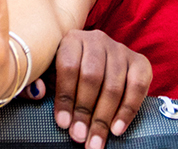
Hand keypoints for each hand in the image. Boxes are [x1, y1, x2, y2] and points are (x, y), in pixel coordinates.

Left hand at [49, 29, 149, 148]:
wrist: (94, 59)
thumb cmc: (67, 72)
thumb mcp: (49, 72)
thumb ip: (38, 80)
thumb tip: (37, 92)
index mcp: (72, 39)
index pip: (69, 66)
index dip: (65, 96)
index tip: (63, 123)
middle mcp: (97, 39)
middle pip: (92, 77)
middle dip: (85, 111)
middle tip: (79, 136)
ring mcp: (120, 49)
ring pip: (113, 85)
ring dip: (104, 118)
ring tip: (95, 141)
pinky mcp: (139, 61)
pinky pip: (137, 87)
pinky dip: (127, 111)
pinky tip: (116, 129)